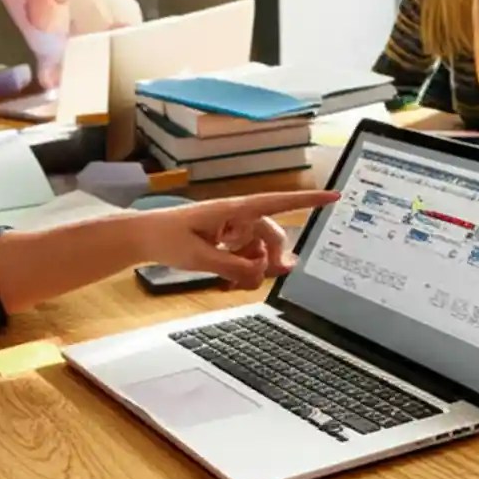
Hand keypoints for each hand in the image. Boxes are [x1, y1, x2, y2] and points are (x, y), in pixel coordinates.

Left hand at [137, 191, 340, 289]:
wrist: (144, 236)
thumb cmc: (168, 237)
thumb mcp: (201, 257)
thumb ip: (234, 266)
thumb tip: (262, 272)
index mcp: (234, 210)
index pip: (278, 203)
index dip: (308, 200)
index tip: (334, 196)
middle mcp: (238, 216)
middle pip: (273, 235)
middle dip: (273, 258)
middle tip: (268, 276)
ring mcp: (233, 228)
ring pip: (261, 249)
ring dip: (254, 267)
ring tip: (232, 282)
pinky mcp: (227, 239)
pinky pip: (247, 255)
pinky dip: (243, 268)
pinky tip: (227, 278)